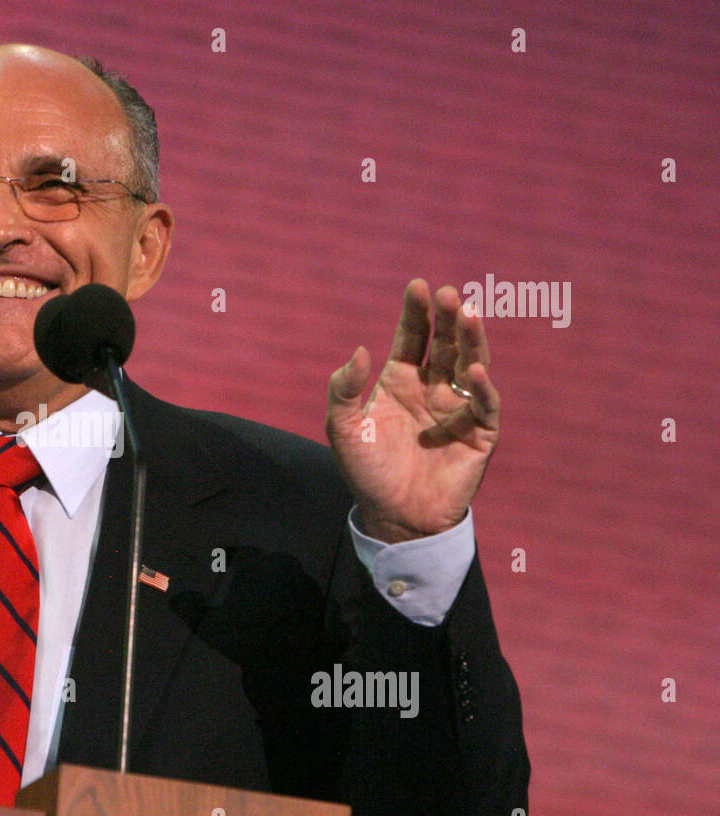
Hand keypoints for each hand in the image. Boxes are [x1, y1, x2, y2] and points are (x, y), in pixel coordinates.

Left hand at [326, 279, 498, 542]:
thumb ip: (343, 389)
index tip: (417, 286)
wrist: (393, 517)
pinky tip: (472, 370)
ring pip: (470, 364)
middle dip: (447, 318)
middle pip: (445, 344)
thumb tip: (360, 350)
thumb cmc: (367, 472)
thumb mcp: (342, 429)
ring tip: (468, 313)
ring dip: (472, 339)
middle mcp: (432, 388)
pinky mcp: (479, 433)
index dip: (416, 312)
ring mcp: (458, 408)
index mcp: (401, 381)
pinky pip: (485, 404)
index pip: (413, 337)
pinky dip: (482, 386)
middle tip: (448, 293)